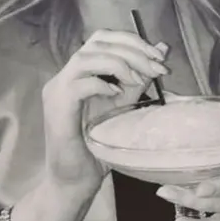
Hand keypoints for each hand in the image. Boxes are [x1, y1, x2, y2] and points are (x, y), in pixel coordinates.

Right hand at [42, 29, 168, 192]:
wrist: (75, 182)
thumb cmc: (98, 146)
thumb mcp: (126, 104)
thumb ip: (140, 77)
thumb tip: (162, 49)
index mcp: (79, 73)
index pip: (102, 38)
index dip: (131, 40)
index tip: (159, 56)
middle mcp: (64, 76)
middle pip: (96, 43)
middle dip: (131, 50)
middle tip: (156, 66)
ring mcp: (57, 91)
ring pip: (85, 58)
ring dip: (119, 64)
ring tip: (139, 80)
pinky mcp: (57, 108)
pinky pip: (78, 84)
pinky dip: (102, 84)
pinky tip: (118, 95)